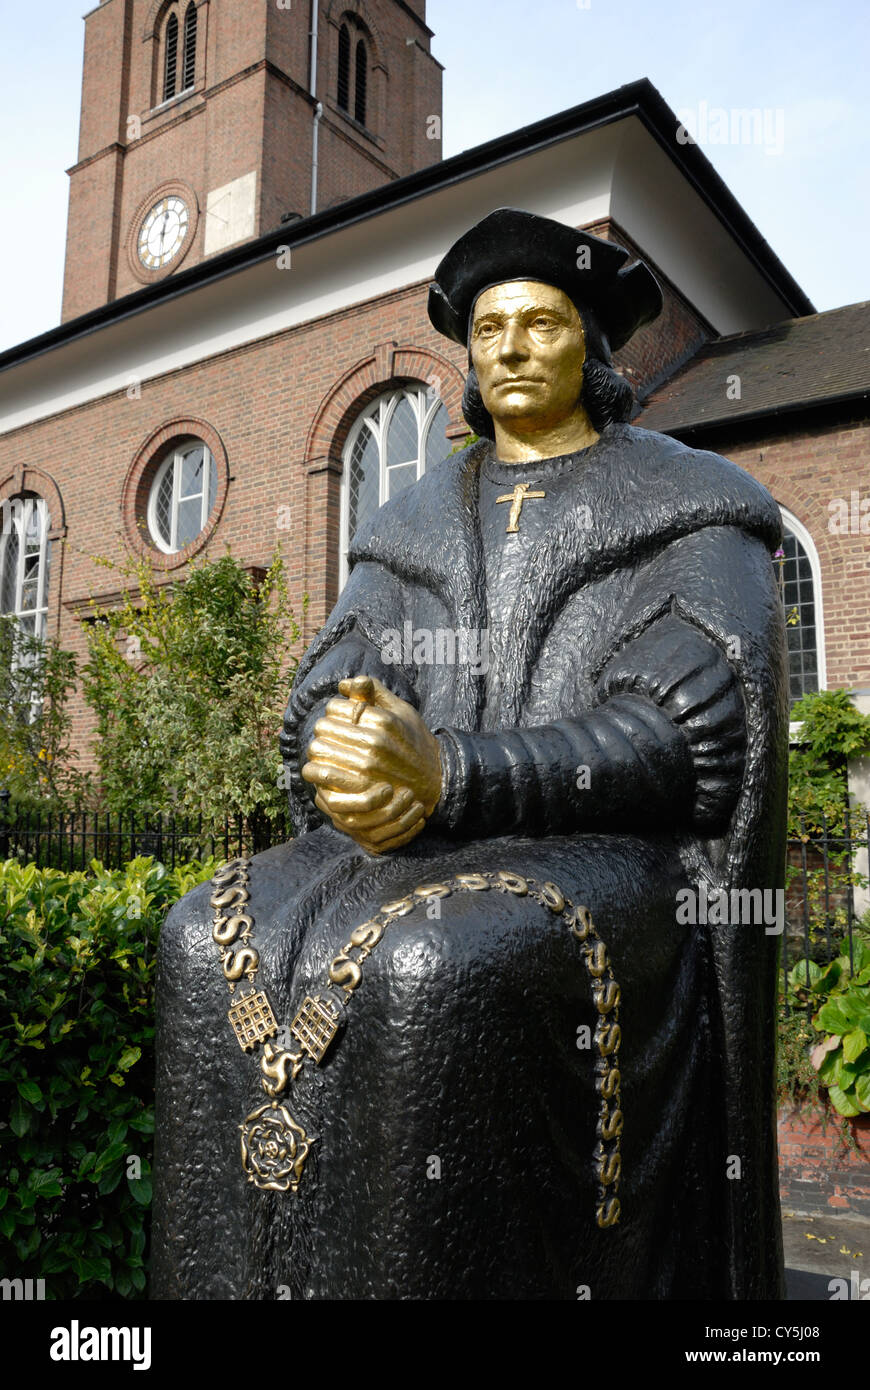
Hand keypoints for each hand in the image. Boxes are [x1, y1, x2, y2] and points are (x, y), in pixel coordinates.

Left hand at [301, 676, 442, 852]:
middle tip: (333, 736)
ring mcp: (366, 767)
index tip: (343, 719)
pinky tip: (328, 768)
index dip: (335, 711)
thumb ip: (374, 690)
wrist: (433, 779)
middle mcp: (374, 742)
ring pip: (317, 749)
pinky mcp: (360, 788)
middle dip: (324, 729)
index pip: (334, 707)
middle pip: (322, 727)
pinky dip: (318, 769)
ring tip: (329, 751)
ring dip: (319, 749)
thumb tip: (344, 684)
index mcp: (382, 720)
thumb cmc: (415, 740)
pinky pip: (322, 773)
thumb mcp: (401, 709)